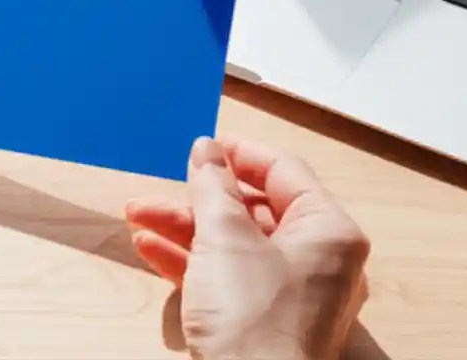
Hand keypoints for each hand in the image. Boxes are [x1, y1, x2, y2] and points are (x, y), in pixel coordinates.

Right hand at [125, 138, 368, 359]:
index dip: (240, 153)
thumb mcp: (224, 237)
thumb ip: (212, 186)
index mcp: (328, 231)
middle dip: (198, 199)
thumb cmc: (251, 316)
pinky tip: (150, 250)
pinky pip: (229, 279)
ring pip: (235, 246)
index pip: (284, 172)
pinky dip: (192, 262)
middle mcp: (319, 261)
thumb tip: (207, 149)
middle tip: (157, 188)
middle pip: (254, 211)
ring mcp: (292, 296)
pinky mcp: (264, 323)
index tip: (203, 143)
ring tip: (138, 217)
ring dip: (185, 229)